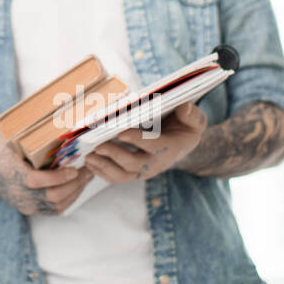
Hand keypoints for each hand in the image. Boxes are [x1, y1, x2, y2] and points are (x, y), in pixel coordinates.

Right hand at [0, 127, 94, 215]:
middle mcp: (18, 191)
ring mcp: (24, 203)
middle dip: (74, 184)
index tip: (73, 169)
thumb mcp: (5, 133)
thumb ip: (24, 123)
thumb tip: (48, 103)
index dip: (57, 178)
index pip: (35, 181)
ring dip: (75, 192)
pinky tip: (76, 186)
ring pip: (56, 205)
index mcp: (11, 172)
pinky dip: (69, 199)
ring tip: (87, 176)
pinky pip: (53, 209)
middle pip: (51, 196)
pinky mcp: (29, 208)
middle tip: (88, 170)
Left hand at [84, 102, 207, 183]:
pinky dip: (101, 172)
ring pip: (121, 175)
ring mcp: (143, 170)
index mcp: (169, 148)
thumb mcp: (195, 120)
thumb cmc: (185, 127)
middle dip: (114, 155)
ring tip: (88, 157)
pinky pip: (116, 177)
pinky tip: (89, 162)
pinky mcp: (132, 173)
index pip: (152, 146)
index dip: (137, 139)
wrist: (182, 144)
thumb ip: (192, 115)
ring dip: (103, 167)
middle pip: (133, 164)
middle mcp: (155, 163)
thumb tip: (184, 106)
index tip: (121, 132)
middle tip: (97, 146)